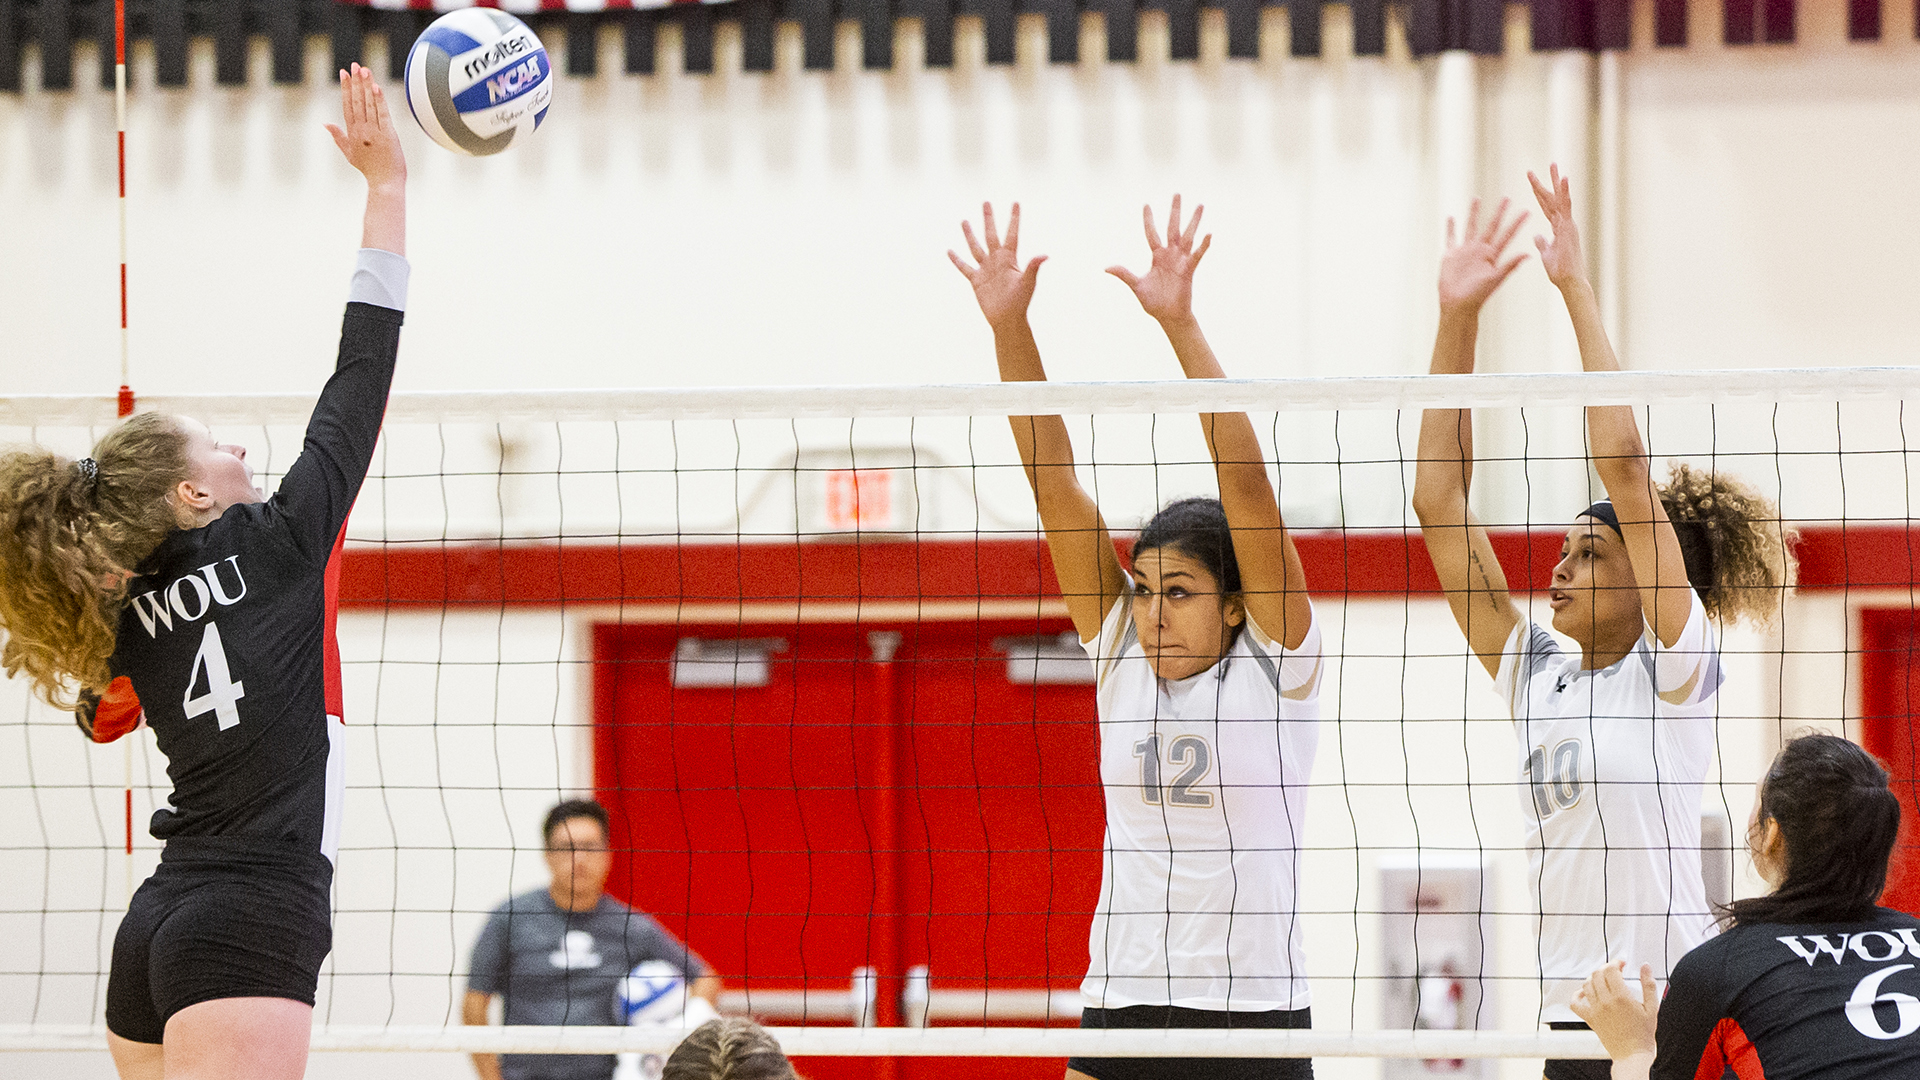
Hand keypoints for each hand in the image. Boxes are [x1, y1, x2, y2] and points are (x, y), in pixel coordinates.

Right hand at [326, 63, 405, 189]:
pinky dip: (379, 101)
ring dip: (367, 86)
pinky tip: (376, 87)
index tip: (344, 72)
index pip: (347, 105)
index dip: (346, 88)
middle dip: (355, 82)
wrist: (384, 183)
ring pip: (369, 105)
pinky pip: (383, 114)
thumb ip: (338, 137)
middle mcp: (362, 130)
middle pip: (357, 101)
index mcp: (352, 133)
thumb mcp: (349, 153)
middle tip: (354, 64)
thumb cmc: (369, 169)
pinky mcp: (388, 136)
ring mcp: (374, 132)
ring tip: (365, 69)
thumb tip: (325, 123)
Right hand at [950, 202, 1046, 330]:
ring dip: (969, 234)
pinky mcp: (976, 280)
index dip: (1014, 218)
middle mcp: (997, 260)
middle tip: (986, 202)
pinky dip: (956, 260)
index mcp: (1009, 258)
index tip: (1015, 202)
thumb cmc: (1020, 302)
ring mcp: (986, 269)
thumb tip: (1045, 255)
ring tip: (964, 220)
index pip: (1012, 234)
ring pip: (975, 247)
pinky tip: (950, 250)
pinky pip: (964, 267)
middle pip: (991, 234)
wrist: (1007, 319)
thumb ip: (1033, 267)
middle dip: (989, 219)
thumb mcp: (1027, 282)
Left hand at [1107, 195, 1211, 325]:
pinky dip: (1203, 245)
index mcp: (1157, 256)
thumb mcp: (1136, 286)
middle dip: (1174, 211)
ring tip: (1200, 205)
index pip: (1151, 233)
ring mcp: (1181, 261)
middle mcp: (1170, 254)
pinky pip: (1197, 255)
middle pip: (1172, 228)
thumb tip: (1106, 267)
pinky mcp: (1189, 270)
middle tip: (1177, 193)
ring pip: (1188, 236)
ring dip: (1194, 221)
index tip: (1146, 204)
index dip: (1148, 220)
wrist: (1168, 316)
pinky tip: (1208, 234)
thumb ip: (1124, 274)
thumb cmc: (1154, 302)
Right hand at [1438, 197, 1527, 314]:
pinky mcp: (1451, 255)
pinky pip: (1451, 238)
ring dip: (1474, 213)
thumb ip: (1510, 265)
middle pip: (1491, 226)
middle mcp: (1480, 250)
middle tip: (1507, 197)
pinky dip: (1451, 228)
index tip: (1527, 211)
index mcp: (1492, 255)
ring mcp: (1466, 251)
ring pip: (1471, 226)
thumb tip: (1528, 254)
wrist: (1457, 304)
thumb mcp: (1495, 279)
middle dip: (1499, 212)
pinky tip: (1451, 217)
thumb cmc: (1477, 295)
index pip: (1507, 235)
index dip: (1517, 223)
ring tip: (1477, 198)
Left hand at [1529, 164, 1587, 289]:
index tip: (1532, 180)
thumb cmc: (1559, 271)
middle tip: (1544, 165)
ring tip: (1554, 165)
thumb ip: (1542, 243)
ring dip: (1557, 182)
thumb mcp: (1546, 254)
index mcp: (1557, 228)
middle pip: (1553, 198)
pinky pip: (1566, 206)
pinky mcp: (1569, 227)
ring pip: (1561, 198)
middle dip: (1547, 183)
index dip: (1539, 193)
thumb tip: (1537, 235)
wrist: (1569, 281)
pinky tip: (1563, 178)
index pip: (1546, 206)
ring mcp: (1567, 224)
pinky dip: (1565, 192)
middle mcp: (1563, 223)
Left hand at [1570, 962, 1659, 1061]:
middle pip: (1598, 974)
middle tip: (1615, 971)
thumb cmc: (1643, 1034)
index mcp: (1621, 997)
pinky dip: (1577, 995)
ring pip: (1587, 984)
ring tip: (1604, 980)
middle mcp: (1605, 1002)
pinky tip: (1585, 993)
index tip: (1622, 963)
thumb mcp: (1652, 1008)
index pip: (1611, 969)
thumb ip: (1648, 985)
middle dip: (1606, 968)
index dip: (1616, 962)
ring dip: (1594, 978)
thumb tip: (1645, 967)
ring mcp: (1595, 1010)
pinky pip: (1575, 1003)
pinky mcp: (1589, 1018)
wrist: (1632, 1054)